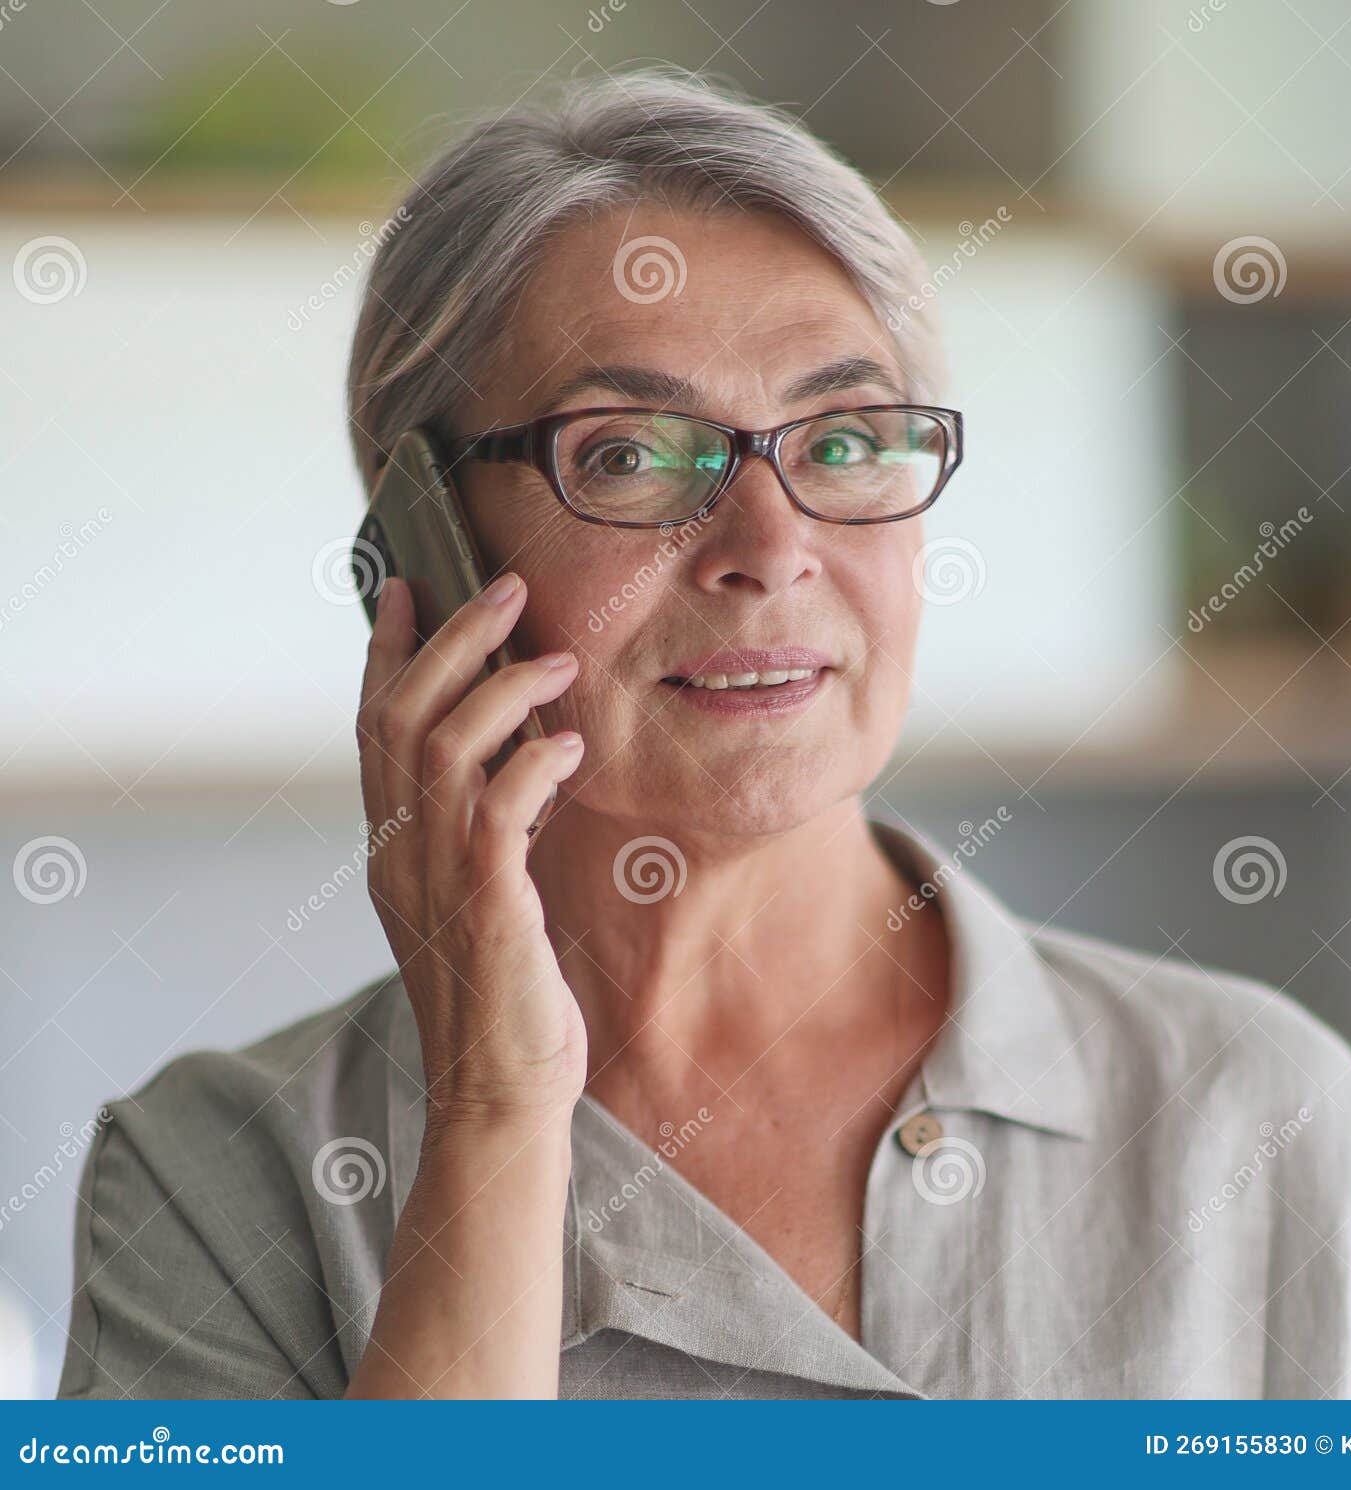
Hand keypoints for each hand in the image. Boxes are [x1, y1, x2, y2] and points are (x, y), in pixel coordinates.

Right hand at [356, 572, 586, 1127]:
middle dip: (452, 640)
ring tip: (559, 657)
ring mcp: (434, 878)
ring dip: (503, 688)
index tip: (408, 587)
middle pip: (400, 716)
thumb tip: (518, 762)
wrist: (501, 1096)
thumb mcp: (481, 898)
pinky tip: (572, 744)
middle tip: (505, 588)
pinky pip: (499, 808)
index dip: (386, 653)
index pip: (372, 728)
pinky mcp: (486, 905)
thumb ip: (483, 831)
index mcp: (391, 848)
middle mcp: (398, 853)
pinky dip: (534, 762)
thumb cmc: (504, 998)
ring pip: (443, 747)